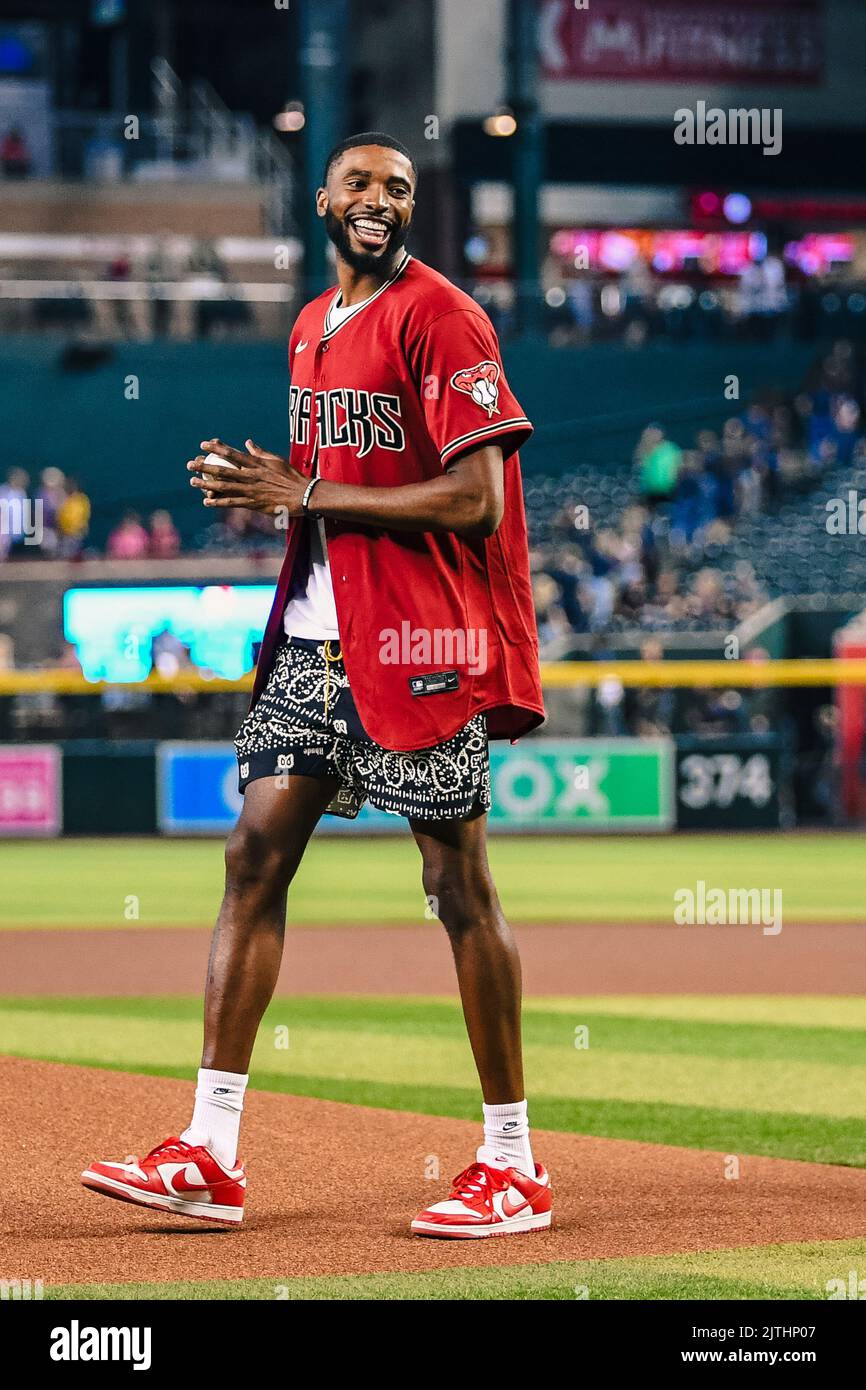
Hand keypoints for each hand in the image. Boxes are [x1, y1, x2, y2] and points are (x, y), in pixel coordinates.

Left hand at [188, 438, 307, 516]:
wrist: (303, 495)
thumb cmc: (291, 477)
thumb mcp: (276, 460)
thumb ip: (259, 452)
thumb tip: (248, 443)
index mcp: (256, 463)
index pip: (232, 453)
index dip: (216, 448)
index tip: (203, 445)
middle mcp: (251, 476)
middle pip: (222, 469)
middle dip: (204, 466)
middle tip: (190, 463)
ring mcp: (251, 490)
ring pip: (224, 486)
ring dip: (206, 484)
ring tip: (192, 482)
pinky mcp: (253, 504)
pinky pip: (232, 503)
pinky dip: (218, 502)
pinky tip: (207, 501)